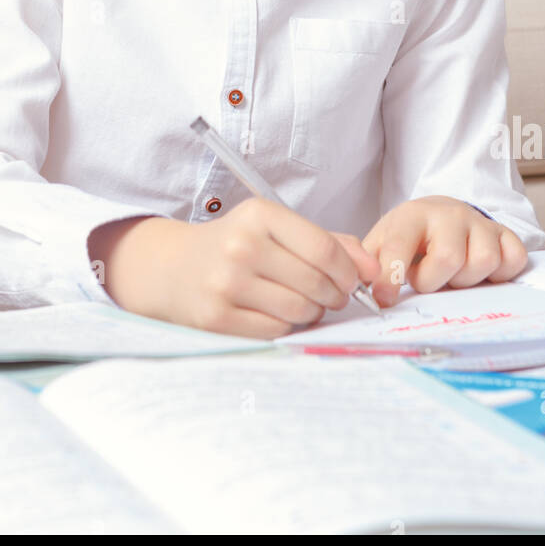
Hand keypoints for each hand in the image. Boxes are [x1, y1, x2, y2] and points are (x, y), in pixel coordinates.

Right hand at [93, 199, 380, 338]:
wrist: (172, 268)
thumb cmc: (234, 246)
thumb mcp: (274, 228)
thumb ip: (327, 241)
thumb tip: (372, 267)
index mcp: (258, 215)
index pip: (324, 247)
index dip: (349, 270)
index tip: (354, 280)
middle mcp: (241, 246)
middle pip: (316, 282)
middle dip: (335, 295)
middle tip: (333, 296)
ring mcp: (227, 284)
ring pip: (299, 309)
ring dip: (314, 312)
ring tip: (307, 305)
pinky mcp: (217, 318)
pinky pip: (276, 330)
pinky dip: (288, 326)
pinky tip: (281, 315)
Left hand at [360, 195, 527, 306]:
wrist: (441, 213)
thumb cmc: (410, 237)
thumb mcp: (382, 243)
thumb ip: (369, 264)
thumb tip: (359, 286)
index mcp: (412, 216)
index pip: (399, 245)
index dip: (391, 276)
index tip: (384, 299)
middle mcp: (449, 214)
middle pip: (448, 258)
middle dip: (434, 281)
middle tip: (428, 279)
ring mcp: (480, 222)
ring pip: (483, 261)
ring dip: (466, 280)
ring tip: (453, 275)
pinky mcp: (505, 234)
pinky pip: (512, 260)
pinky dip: (499, 274)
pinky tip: (481, 273)